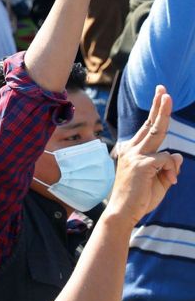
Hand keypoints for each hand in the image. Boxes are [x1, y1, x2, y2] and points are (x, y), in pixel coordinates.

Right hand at [105, 85, 181, 226]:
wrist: (123, 212)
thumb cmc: (139, 198)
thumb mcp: (160, 180)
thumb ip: (168, 166)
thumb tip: (176, 155)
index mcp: (133, 151)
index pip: (147, 128)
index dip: (156, 111)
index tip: (161, 94)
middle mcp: (132, 149)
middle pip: (152, 124)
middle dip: (160, 105)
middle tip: (164, 88)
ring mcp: (136, 155)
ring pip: (159, 134)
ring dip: (166, 131)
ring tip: (166, 127)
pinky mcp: (142, 163)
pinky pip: (167, 160)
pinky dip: (172, 172)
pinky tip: (170, 182)